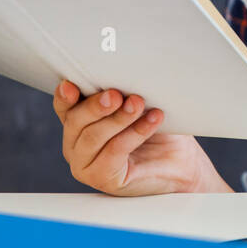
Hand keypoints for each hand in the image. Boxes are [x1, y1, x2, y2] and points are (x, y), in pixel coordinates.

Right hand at [51, 81, 231, 195]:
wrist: (181, 162)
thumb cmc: (157, 129)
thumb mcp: (138, 104)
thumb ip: (123, 91)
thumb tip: (122, 68)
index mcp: (79, 122)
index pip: (65, 107)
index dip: (65, 96)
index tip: (71, 85)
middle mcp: (76, 144)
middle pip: (76, 121)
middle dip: (95, 106)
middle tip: (116, 94)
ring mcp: (86, 165)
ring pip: (94, 137)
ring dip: (118, 118)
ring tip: (138, 104)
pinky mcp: (103, 179)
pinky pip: (115, 152)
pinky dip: (135, 133)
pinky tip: (153, 119)